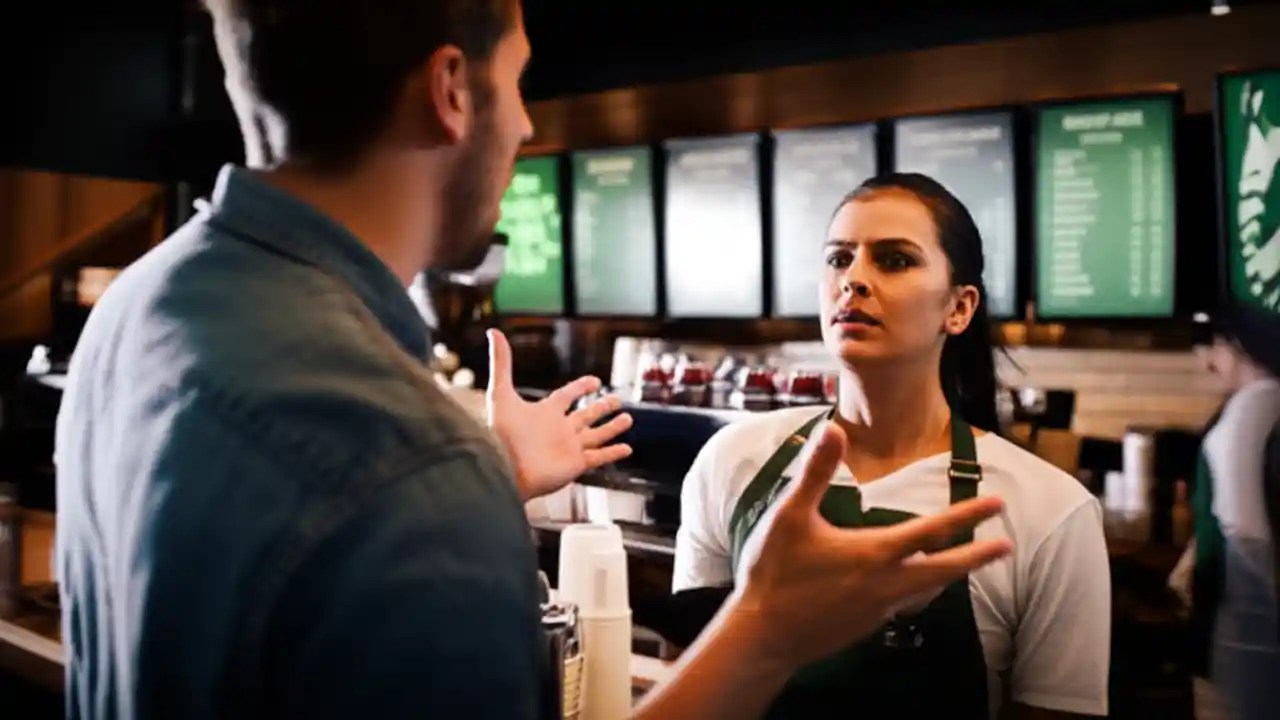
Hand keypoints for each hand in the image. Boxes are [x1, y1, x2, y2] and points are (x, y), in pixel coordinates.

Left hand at [485, 329, 633, 500]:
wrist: (502, 468)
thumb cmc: (499, 433)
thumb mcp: (500, 393)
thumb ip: (501, 363)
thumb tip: (494, 331)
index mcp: (546, 412)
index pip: (568, 395)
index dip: (581, 386)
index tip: (595, 380)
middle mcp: (559, 429)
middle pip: (586, 416)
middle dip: (601, 408)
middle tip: (617, 400)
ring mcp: (568, 448)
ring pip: (596, 435)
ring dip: (612, 428)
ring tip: (628, 419)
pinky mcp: (575, 465)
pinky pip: (599, 457)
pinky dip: (613, 453)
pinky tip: (627, 448)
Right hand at [732, 422, 1011, 670]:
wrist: (763, 637)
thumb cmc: (774, 573)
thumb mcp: (790, 515)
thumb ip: (816, 472)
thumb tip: (834, 428)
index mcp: (873, 553)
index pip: (932, 531)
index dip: (968, 515)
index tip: (997, 504)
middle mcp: (886, 585)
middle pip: (944, 569)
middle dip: (977, 556)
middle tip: (1006, 546)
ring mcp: (878, 611)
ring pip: (925, 590)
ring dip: (948, 575)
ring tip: (962, 566)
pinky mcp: (865, 627)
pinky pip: (902, 605)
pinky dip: (916, 592)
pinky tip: (908, 588)